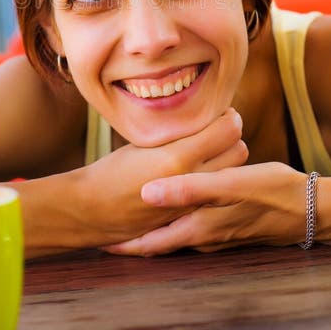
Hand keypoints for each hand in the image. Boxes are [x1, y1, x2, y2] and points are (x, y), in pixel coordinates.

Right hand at [75, 108, 247, 246]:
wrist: (91, 211)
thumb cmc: (111, 172)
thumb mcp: (143, 143)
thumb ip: (176, 132)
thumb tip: (202, 116)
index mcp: (178, 156)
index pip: (229, 130)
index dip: (227, 117)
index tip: (217, 113)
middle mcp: (192, 180)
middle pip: (239, 151)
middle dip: (231, 138)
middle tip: (215, 129)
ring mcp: (194, 202)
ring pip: (233, 174)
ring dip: (226, 160)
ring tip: (208, 151)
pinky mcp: (191, 217)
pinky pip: (217, 192)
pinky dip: (215, 180)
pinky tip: (197, 172)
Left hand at [103, 162, 306, 254]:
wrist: (314, 209)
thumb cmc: (272, 193)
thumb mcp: (230, 188)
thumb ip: (189, 190)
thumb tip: (147, 193)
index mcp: (200, 228)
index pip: (152, 243)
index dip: (124, 244)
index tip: (95, 241)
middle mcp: (205, 238)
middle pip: (160, 243)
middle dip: (133, 241)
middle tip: (102, 235)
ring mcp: (219, 235)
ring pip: (176, 236)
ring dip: (153, 233)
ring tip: (129, 223)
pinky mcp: (231, 227)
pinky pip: (194, 229)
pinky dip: (176, 224)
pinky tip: (173, 212)